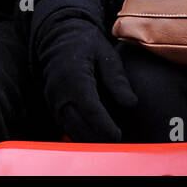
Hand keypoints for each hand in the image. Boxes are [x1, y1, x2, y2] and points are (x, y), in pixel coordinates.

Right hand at [36, 16, 136, 141]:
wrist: (59, 37)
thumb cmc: (85, 44)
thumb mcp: (105, 54)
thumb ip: (117, 79)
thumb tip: (131, 103)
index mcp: (75, 78)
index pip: (90, 110)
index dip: (104, 127)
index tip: (118, 137)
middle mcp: (60, 94)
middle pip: (79, 126)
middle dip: (99, 140)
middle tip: (119, 148)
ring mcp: (54, 103)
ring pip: (71, 131)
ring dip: (90, 142)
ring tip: (110, 148)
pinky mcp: (54, 108)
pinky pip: (67, 128)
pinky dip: (81, 137)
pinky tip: (97, 141)